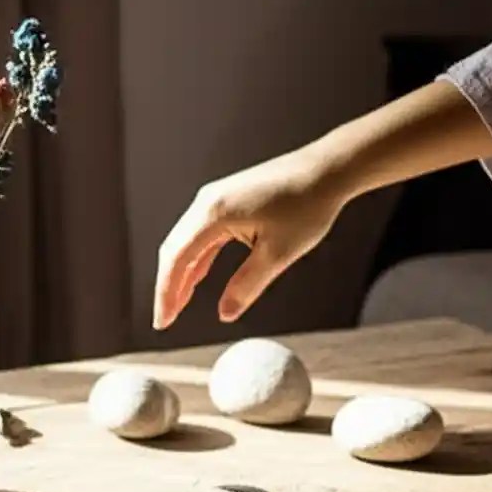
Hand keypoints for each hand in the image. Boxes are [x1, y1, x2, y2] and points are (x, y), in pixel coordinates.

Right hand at [152, 149, 345, 328]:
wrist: (328, 170)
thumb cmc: (307, 204)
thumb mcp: (278, 254)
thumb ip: (247, 286)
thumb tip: (225, 313)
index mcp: (214, 212)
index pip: (176, 260)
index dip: (166, 294)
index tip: (163, 321)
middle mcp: (207, 202)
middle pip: (174, 250)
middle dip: (168, 287)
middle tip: (167, 319)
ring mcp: (216, 199)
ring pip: (186, 243)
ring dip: (181, 274)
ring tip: (179, 305)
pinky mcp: (227, 201)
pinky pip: (202, 234)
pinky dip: (196, 259)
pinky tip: (197, 278)